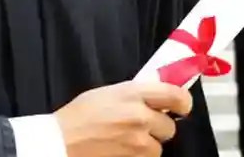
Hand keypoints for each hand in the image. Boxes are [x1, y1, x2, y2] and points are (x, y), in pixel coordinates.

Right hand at [55, 81, 191, 156]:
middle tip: (144, 126)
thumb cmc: (77, 116)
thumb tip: (154, 96)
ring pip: (158, 148)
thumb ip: (133, 94)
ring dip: (147, 146)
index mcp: (132, 94)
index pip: (175, 95)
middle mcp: (139, 117)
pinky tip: (122, 150)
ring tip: (127, 141)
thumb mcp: (107, 93)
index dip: (183, 102)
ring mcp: (136, 142)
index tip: (182, 106)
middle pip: (169, 127)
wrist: (60, 141)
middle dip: (159, 128)